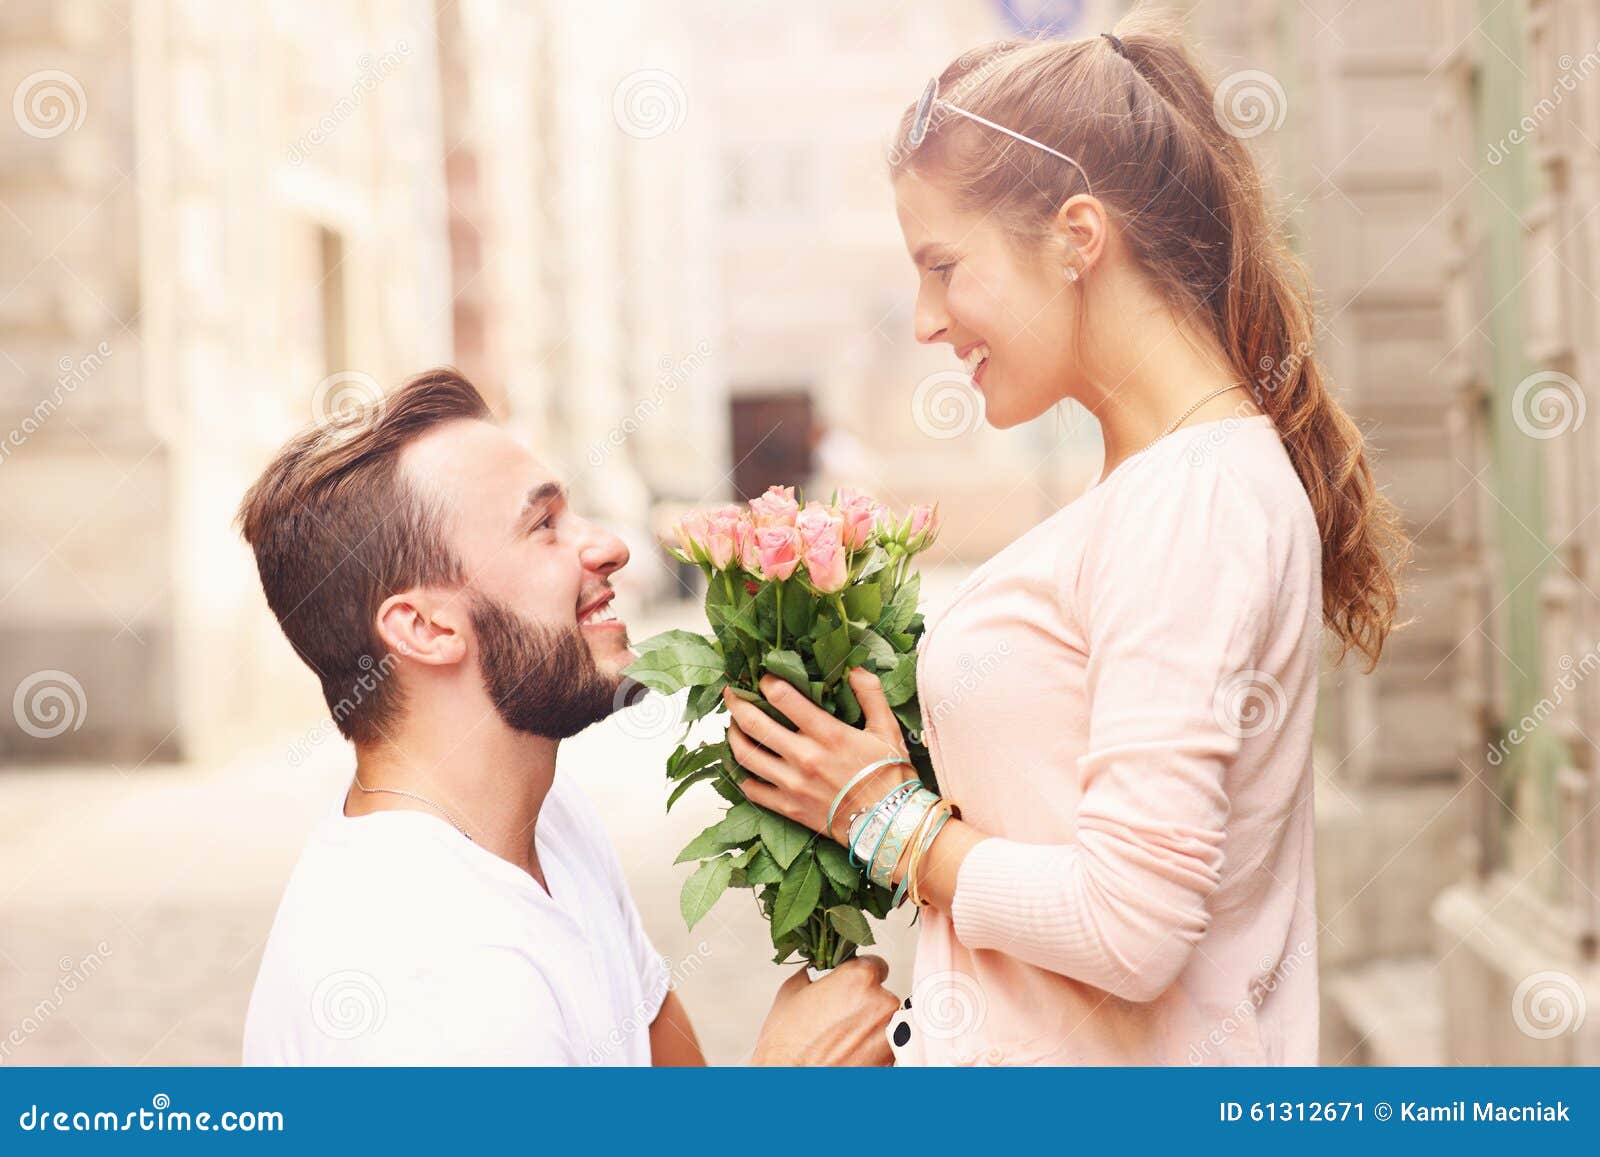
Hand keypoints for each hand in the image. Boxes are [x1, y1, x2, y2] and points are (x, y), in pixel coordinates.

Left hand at [723, 668, 910, 841]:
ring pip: (746, 755)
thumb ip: (871, 694)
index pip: (784, 698)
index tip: (763, 676)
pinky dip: (742, 776)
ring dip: (733, 736)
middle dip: (737, 703)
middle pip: (755, 723)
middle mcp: (804, 758)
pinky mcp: (788, 807)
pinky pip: (753, 790)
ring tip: (732, 725)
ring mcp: (792, 785)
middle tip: (731, 693)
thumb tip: (854, 668)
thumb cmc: (891, 775)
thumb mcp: (887, 729)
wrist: (891, 823)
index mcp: (828, 735)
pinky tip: (742, 765)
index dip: (768, 682)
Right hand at [750, 956, 898, 1065]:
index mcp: (860, 979)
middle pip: (881, 995)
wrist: (788, 1084)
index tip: (850, 986)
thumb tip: (821, 971)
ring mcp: (889, 1035)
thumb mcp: (792, 991)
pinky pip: (884, 1046)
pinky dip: (870, 1049)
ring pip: (884, 1022)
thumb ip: (816, 973)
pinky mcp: (890, 1061)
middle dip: (863, 1003)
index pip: (875, 964)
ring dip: (868, 1027)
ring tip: (840, 1040)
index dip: (860, 976)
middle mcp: (881, 1003)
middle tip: (838, 1017)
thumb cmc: (787, 1044)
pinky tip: (847, 1054)